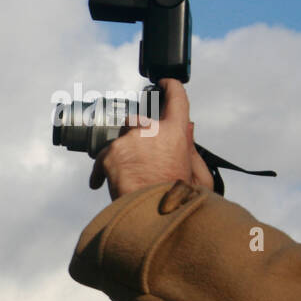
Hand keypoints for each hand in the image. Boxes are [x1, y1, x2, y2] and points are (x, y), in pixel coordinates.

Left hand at [89, 79, 213, 199]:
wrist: (150, 216)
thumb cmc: (178, 200)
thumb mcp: (198, 175)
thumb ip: (191, 148)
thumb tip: (189, 127)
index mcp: (175, 132)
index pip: (176, 99)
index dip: (170, 88)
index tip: (164, 83)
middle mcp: (150, 130)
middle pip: (139, 120)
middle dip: (138, 134)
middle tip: (140, 156)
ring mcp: (127, 141)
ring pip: (120, 138)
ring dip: (122, 152)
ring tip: (127, 174)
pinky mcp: (108, 154)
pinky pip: (102, 156)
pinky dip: (102, 169)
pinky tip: (103, 183)